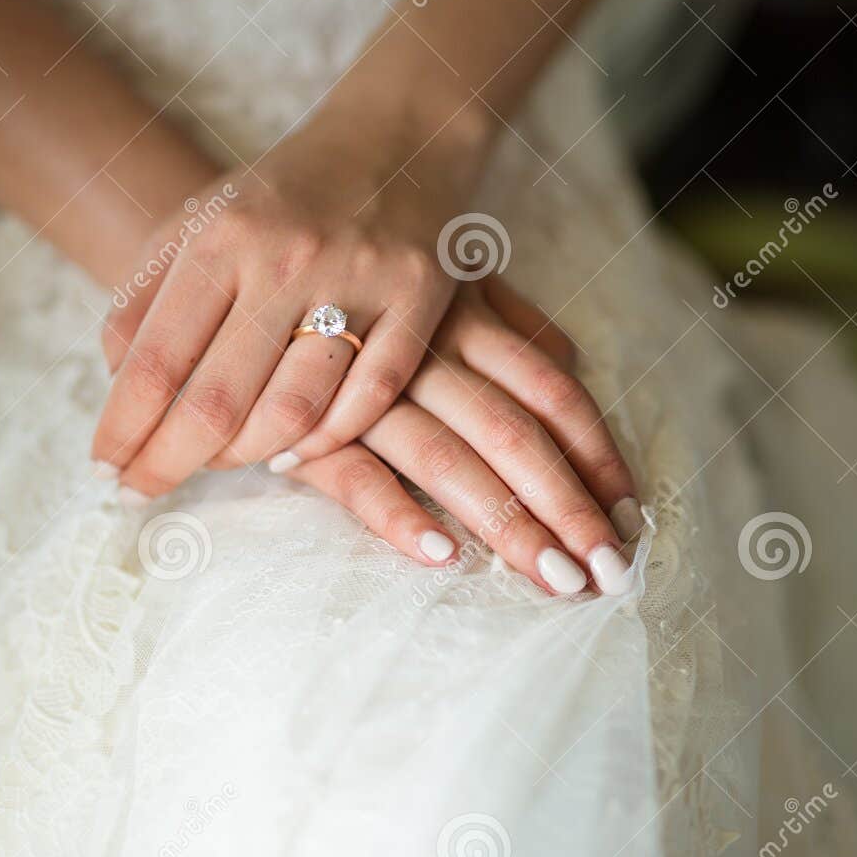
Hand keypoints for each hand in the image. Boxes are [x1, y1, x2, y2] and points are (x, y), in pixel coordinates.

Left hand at [92, 100, 485, 496]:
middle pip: (216, 402)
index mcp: (221, 236)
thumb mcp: (195, 222)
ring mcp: (360, 280)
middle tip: (143, 492)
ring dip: (243, 458)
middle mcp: (287, 258)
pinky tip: (289, 454)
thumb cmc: (279, 196)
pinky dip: (325, 442)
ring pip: (292, 411)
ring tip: (216, 463)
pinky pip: (370, 399)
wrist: (395, 137)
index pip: (155, 363)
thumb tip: (116, 387)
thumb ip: (144, 298)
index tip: (103, 470)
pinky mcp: (420, 297)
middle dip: (167, 464)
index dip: (122, 430)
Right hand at [279, 279, 643, 596]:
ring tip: (558, 582)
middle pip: (515, 434)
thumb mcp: (430, 279)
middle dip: (570, 506)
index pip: (549, 388)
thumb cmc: (341, 282)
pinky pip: (354, 476)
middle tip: (613, 572)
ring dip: (508, 525)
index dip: (595, 450)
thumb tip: (570, 355)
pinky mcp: (304, 431)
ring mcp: (363, 393)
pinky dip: (397, 514)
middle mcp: (423, 352)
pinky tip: (441, 556)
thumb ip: (504, 313)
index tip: (632, 511)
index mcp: (462, 315)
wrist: (225, 274)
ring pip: (448, 460)